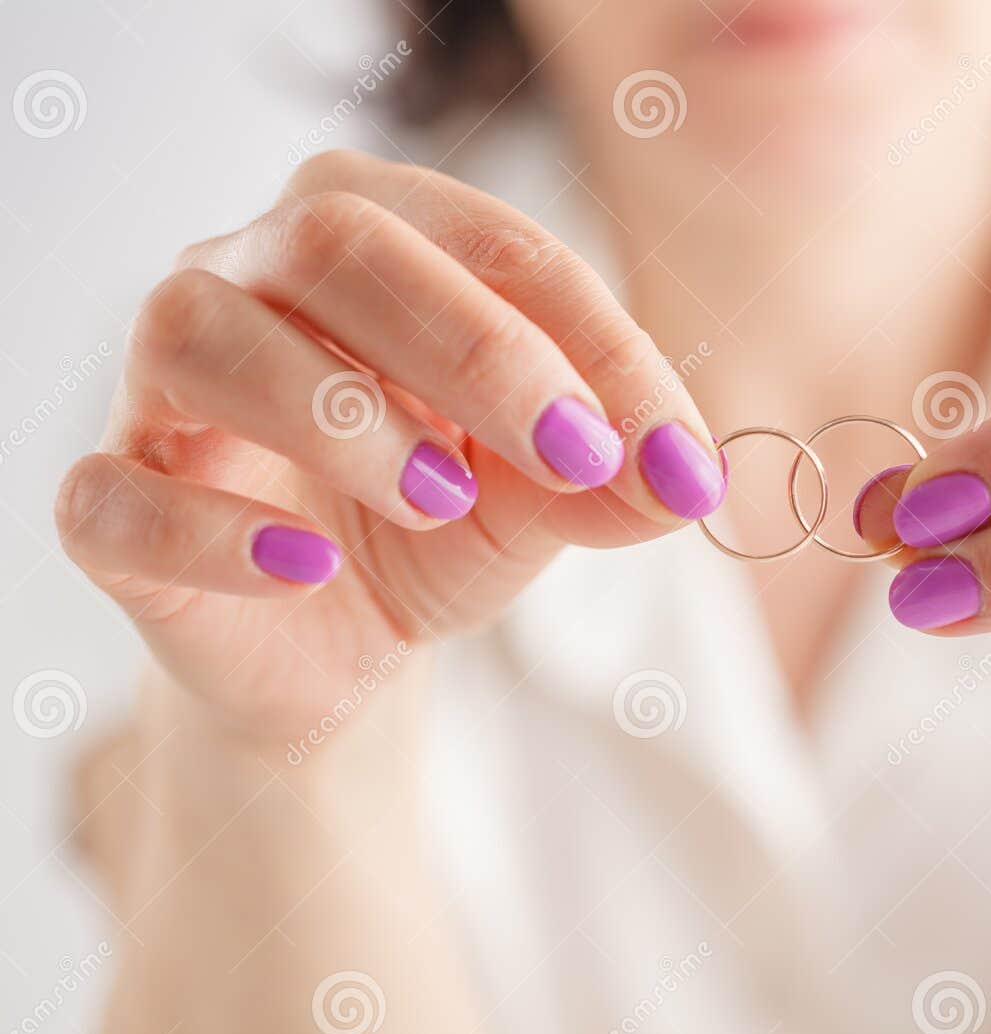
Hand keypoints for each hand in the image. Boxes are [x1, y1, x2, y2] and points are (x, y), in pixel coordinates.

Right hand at [56, 150, 724, 734]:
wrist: (333, 644)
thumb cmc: (434, 528)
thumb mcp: (545, 498)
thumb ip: (613, 476)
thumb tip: (686, 481)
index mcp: (378, 238)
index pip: (494, 249)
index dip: (594, 346)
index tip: (669, 458)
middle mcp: (252, 275)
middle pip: (337, 240)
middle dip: (476, 347)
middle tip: (570, 453)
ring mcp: (161, 385)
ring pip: (203, 332)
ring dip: (342, 416)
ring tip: (439, 501)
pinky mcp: (110, 504)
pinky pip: (114, 495)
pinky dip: (212, 530)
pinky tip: (307, 568)